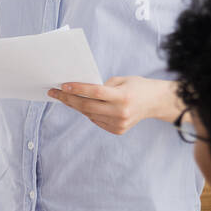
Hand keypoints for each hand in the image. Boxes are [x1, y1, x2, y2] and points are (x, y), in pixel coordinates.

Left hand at [47, 75, 178, 134]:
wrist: (156, 102)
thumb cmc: (136, 86)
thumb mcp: (121, 80)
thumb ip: (102, 86)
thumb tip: (79, 91)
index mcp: (123, 97)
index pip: (95, 92)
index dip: (78, 89)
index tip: (63, 85)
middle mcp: (121, 112)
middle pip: (88, 106)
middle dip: (69, 99)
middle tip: (54, 93)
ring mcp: (119, 123)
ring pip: (89, 114)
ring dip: (76, 106)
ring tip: (64, 97)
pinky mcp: (118, 130)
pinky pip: (96, 120)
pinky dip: (88, 113)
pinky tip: (82, 105)